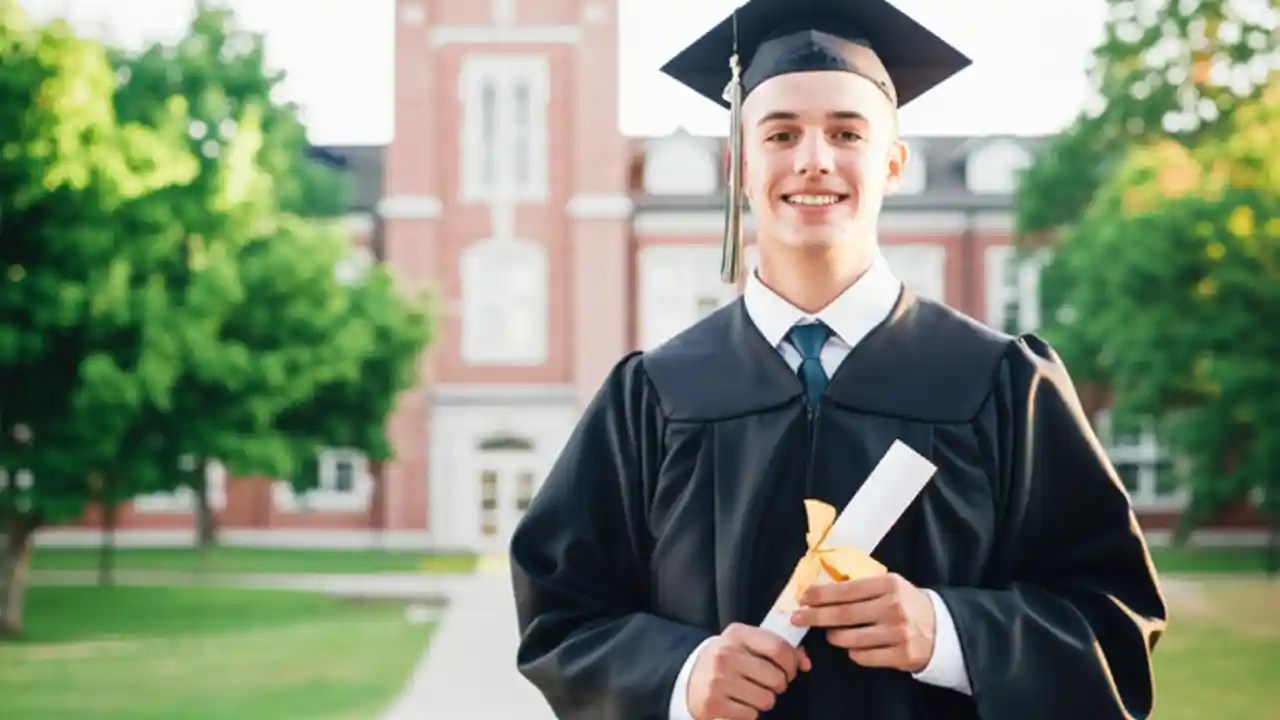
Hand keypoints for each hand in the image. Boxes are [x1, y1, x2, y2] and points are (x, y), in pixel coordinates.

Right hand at [687, 622, 811, 719]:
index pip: (778, 647)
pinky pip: (751, 715)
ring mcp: (718, 680)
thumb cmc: (726, 659)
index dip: (792, 662)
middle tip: (769, 683)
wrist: (689, 676)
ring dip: (764, 700)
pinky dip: (749, 712)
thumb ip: (777, 648)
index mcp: (737, 635)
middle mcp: (726, 655)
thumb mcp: (746, 644)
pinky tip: (738, 702)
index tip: (791, 669)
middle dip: (779, 684)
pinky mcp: (713, 703)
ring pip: (766, 700)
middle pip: (776, 678)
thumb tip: (805, 662)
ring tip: (751, 692)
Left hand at [789, 573, 935, 672]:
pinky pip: (863, 656)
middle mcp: (893, 608)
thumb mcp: (891, 585)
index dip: (820, 595)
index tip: (803, 598)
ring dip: (833, 636)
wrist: (942, 628)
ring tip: (830, 633)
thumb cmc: (907, 603)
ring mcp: (897, 633)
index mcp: (889, 585)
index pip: (846, 589)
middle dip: (815, 616)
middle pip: (842, 615)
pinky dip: (853, 651)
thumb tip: (823, 589)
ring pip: (849, 638)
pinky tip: (854, 645)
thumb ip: (863, 585)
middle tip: (798, 618)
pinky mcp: (901, 655)